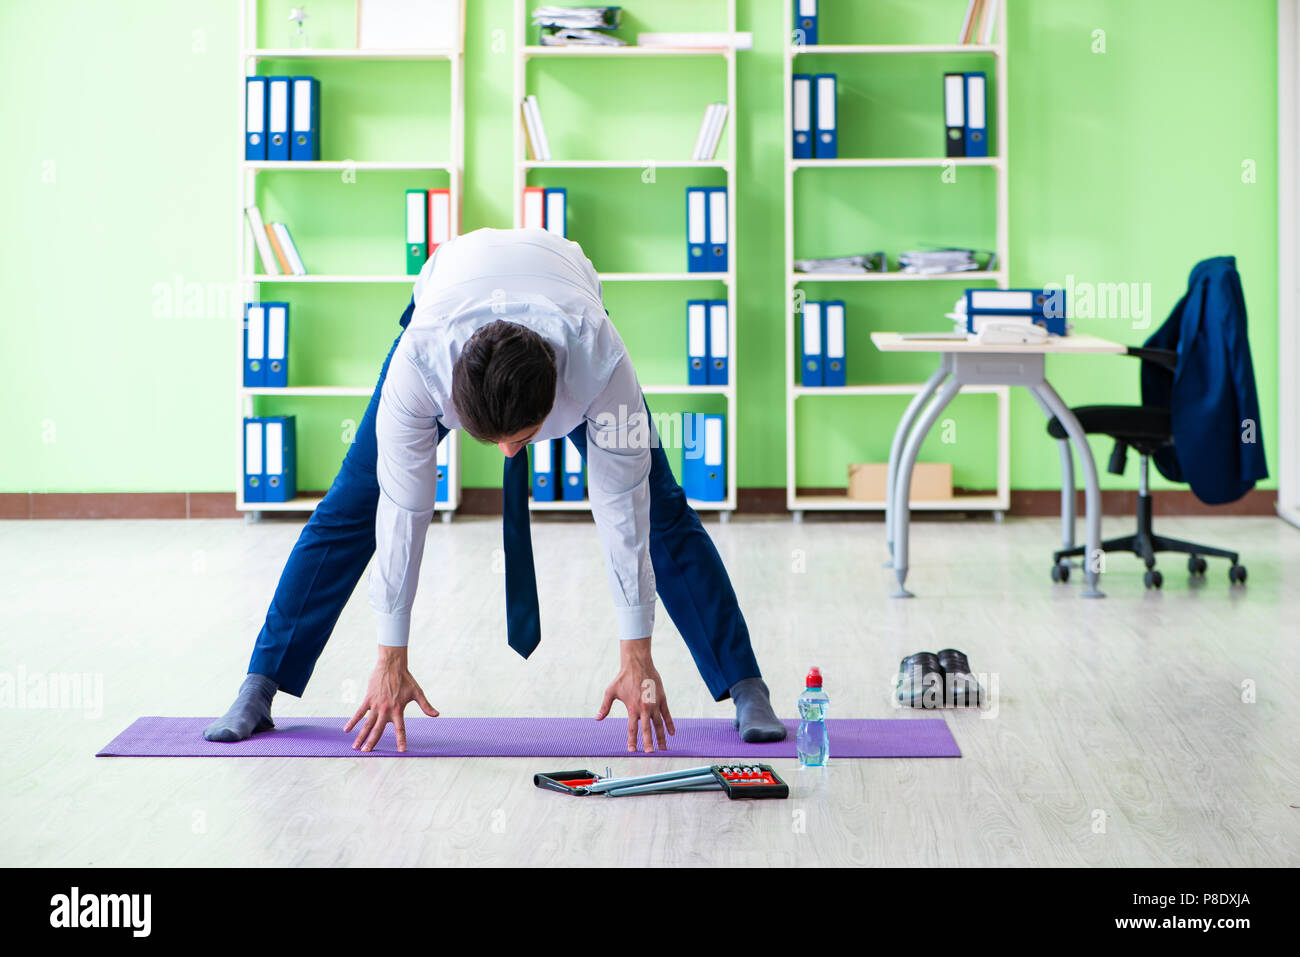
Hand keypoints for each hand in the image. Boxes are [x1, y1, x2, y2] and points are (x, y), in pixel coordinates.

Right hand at [344, 646, 437, 751]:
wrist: (392, 665)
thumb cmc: (405, 679)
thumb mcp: (417, 692)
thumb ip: (425, 705)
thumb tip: (436, 715)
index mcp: (398, 709)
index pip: (400, 728)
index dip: (401, 739)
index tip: (401, 750)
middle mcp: (386, 710)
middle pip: (378, 729)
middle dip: (372, 741)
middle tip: (367, 752)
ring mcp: (376, 705)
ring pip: (367, 723)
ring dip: (361, 735)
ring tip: (356, 746)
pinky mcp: (368, 699)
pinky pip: (359, 712)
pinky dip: (353, 721)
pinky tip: (347, 730)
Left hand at [596, 637, 674, 751]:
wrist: (638, 663)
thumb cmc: (623, 678)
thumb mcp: (611, 692)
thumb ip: (605, 707)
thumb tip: (597, 719)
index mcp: (632, 708)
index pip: (632, 729)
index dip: (632, 741)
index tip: (632, 750)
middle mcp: (645, 708)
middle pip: (647, 729)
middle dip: (649, 743)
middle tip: (650, 753)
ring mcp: (655, 704)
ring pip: (659, 724)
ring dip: (661, 737)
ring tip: (663, 748)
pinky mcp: (662, 699)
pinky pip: (667, 714)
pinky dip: (670, 724)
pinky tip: (672, 733)